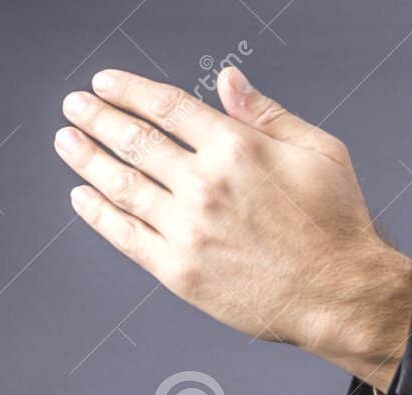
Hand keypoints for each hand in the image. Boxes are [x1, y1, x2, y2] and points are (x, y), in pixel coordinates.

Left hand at [54, 66, 411, 389]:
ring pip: (120, 183)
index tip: (106, 84)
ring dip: (86, 158)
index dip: (129, 91)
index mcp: (237, 148)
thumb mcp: (319, 152)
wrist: (342, 295)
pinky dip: (97, 213)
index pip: (166, 108)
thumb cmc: (339, 229)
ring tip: (68, 142)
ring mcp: (188, 228)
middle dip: (97, 117)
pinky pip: (125, 234)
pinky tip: (83, 197)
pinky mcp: (180, 270)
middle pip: (134, 139)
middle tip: (75, 107)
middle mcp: (205, 184)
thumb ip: (268, 114)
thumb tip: (229, 81)